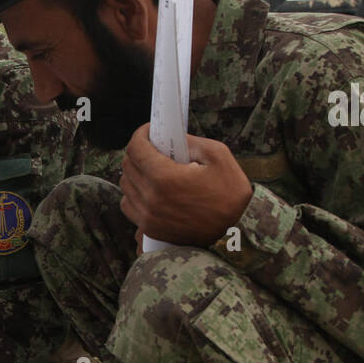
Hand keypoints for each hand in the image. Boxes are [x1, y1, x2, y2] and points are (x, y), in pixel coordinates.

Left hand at [119, 128, 253, 245]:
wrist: (237, 232)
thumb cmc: (231, 192)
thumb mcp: (218, 155)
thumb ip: (190, 141)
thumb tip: (170, 138)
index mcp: (164, 178)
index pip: (136, 149)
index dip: (140, 134)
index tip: (150, 131)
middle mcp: (151, 199)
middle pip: (128, 166)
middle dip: (138, 151)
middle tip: (153, 147)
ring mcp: (148, 216)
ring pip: (126, 186)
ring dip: (135, 172)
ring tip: (152, 167)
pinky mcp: (151, 229)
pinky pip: (129, 206)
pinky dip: (134, 194)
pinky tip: (150, 189)